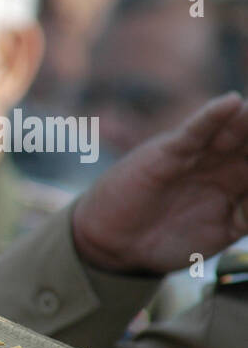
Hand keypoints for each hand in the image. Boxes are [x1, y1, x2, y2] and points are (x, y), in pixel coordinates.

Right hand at [72, 93, 247, 273]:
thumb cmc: (167, 239)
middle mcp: (228, 163)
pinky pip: (195, 132)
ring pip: (238, 130)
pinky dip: (211, 118)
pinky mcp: (169, 152)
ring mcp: (201, 155)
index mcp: (244, 184)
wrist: (114, 242)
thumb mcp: (224, 231)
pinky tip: (231, 105)